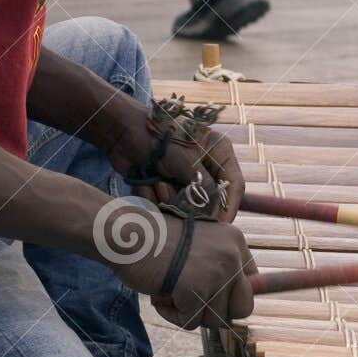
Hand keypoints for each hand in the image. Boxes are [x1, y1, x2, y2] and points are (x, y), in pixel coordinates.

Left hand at [97, 94, 244, 221]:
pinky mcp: (166, 187)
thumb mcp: (188, 162)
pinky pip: (167, 205)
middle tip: (179, 204)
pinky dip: (156, 198)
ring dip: (169, 198)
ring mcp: (185, 178)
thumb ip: (205, 188)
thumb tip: (215, 213)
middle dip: (192, 204)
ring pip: (187, 206)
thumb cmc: (159, 137)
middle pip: (211, 200)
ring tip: (157, 180)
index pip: (234, 186)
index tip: (221, 226)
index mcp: (219, 152)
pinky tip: (147, 181)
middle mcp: (206, 166)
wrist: (123, 130)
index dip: (229, 207)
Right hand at [97, 205, 255, 327]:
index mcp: (235, 241)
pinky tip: (160, 296)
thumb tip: (231, 309)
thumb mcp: (197, 246)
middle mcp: (232, 255)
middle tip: (192, 302)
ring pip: (217, 320)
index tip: (207, 293)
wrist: (127, 234)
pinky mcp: (198, 290)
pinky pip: (191, 322)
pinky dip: (173, 315)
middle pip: (243, 308)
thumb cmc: (154, 242)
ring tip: (170, 292)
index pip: (252, 283)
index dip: (227, 295)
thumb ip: (217, 267)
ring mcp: (217, 272)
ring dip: (191, 313)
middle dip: (217, 311)